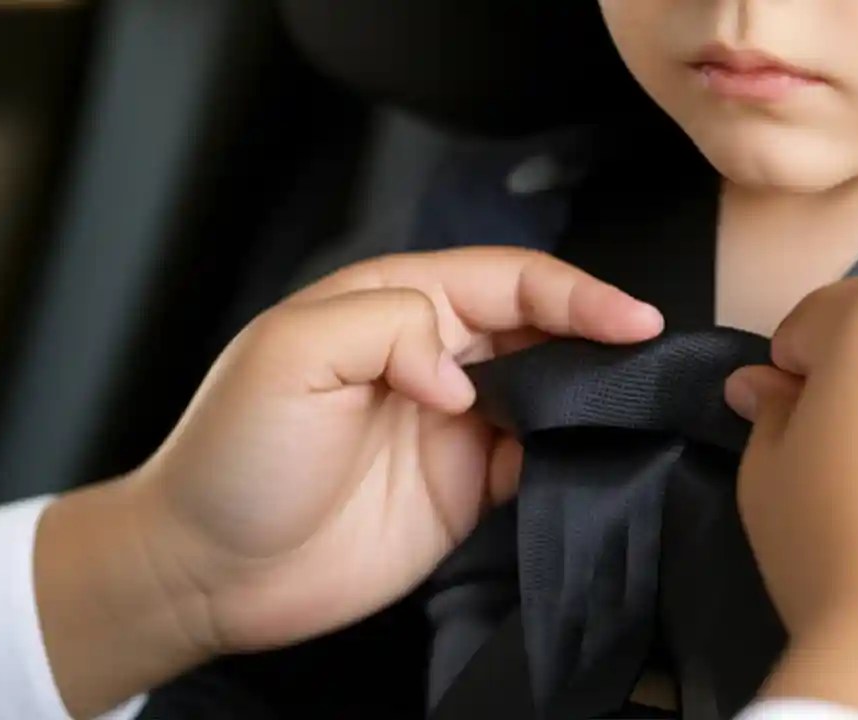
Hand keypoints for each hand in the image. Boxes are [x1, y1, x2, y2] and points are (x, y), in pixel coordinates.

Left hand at [35, 247, 662, 715]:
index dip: (573, 293)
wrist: (209, 572)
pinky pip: (539, 460)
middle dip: (600, 334)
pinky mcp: (467, 487)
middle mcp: (434, 356)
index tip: (627, 319)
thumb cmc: (231, 455)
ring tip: (637, 401)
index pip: (507, 280)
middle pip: (541, 327)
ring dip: (594, 392)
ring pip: (551, 390)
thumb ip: (387, 328)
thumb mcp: (289, 356)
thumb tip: (464, 376)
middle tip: (649, 356)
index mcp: (397, 305)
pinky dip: (573, 455)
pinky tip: (591, 455)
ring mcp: (456, 425)